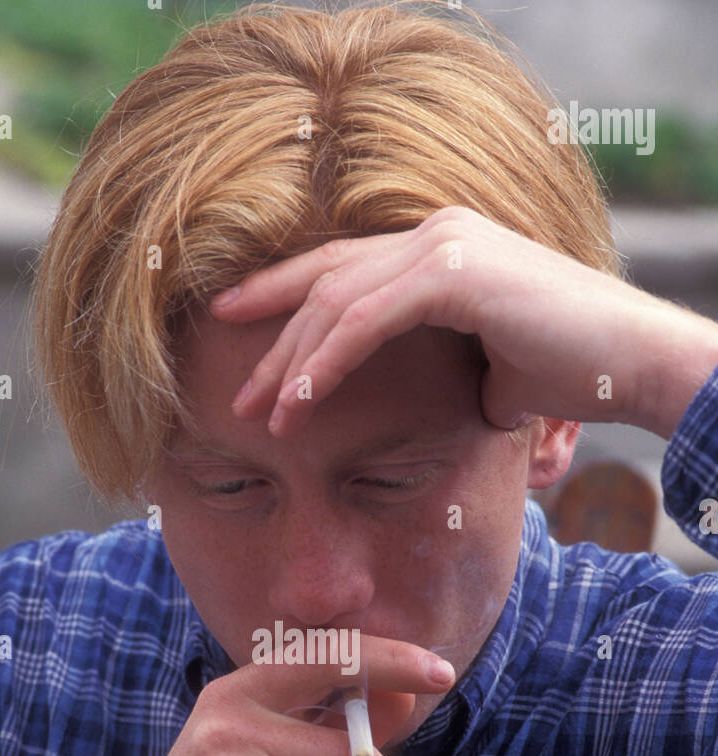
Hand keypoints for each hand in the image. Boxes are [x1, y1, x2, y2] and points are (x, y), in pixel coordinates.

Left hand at [210, 205, 717, 440]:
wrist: (630, 364)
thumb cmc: (569, 372)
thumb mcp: (481, 370)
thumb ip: (438, 368)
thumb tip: (414, 408)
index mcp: (440, 247)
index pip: (343, 267)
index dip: (282, 294)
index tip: (233, 326)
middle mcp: (435, 232)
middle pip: (326, 280)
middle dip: (273, 338)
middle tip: (236, 392)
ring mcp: (444, 244)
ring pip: (337, 301)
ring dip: (292, 363)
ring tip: (260, 416)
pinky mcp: (453, 272)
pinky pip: (366, 319)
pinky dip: (327, 364)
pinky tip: (298, 403)